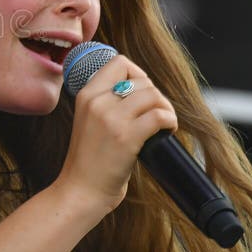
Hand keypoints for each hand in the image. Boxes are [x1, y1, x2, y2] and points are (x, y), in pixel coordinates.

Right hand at [55, 55, 177, 211]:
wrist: (81, 189)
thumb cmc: (89, 159)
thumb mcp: (88, 119)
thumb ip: (106, 101)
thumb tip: (139, 87)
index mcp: (86, 94)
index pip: (119, 63)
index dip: (137, 74)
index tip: (141, 94)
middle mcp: (97, 101)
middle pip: (141, 79)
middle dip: (155, 95)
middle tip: (156, 114)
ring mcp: (111, 118)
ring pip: (152, 94)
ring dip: (166, 108)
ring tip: (163, 124)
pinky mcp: (126, 136)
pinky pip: (159, 115)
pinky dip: (170, 121)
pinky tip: (167, 131)